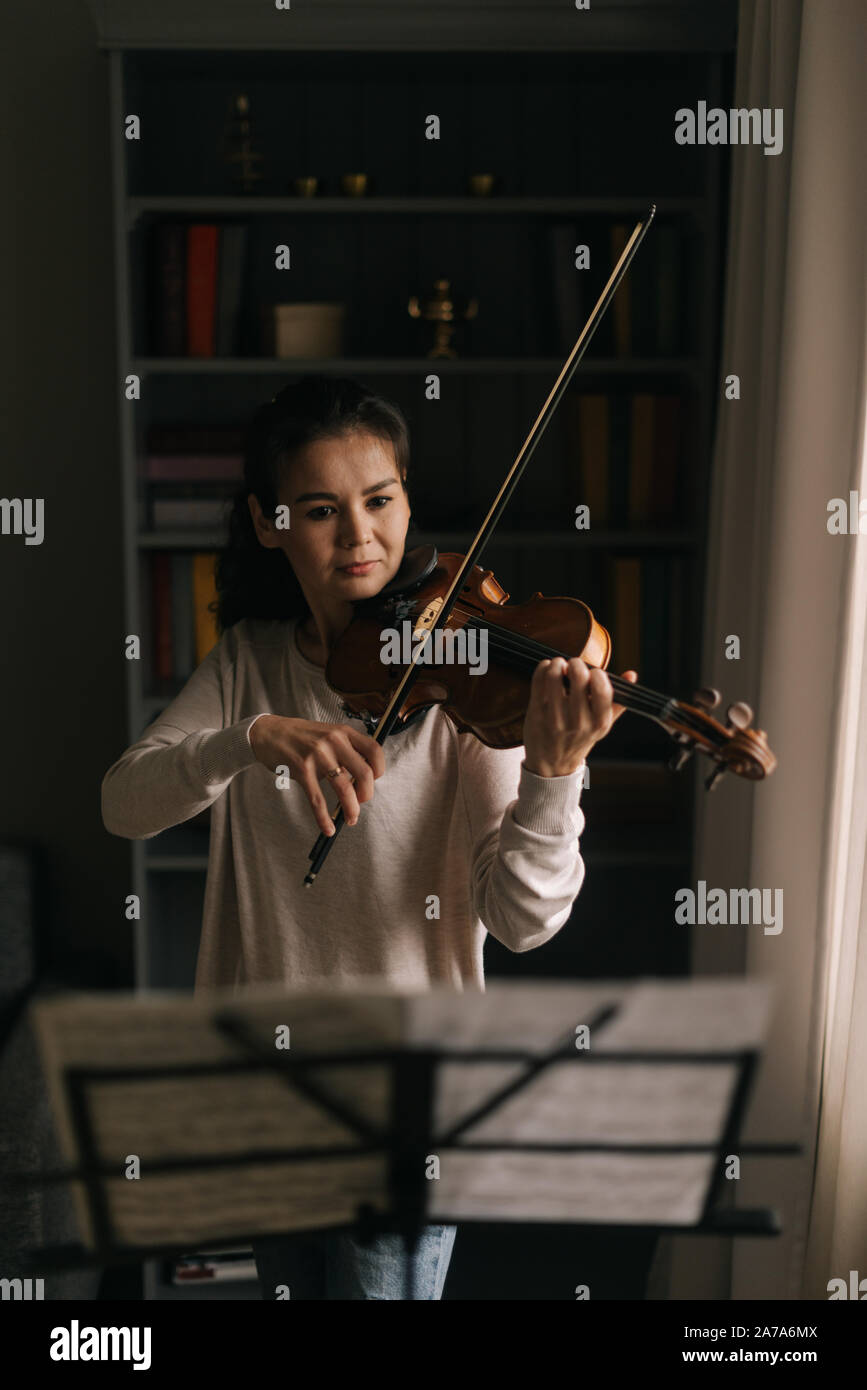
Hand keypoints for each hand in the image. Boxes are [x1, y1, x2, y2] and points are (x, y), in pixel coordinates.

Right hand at [249, 716, 385, 834]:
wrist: (269, 733)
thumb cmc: (301, 737)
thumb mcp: (327, 734)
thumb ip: (345, 750)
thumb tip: (363, 780)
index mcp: (343, 731)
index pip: (374, 750)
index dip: (379, 769)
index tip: (374, 781)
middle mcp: (334, 740)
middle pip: (364, 773)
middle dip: (366, 794)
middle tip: (361, 802)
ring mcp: (317, 754)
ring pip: (344, 788)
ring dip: (351, 809)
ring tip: (351, 819)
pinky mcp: (301, 769)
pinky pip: (317, 799)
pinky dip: (323, 818)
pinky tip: (327, 828)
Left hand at [522, 658, 637, 776]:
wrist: (552, 764)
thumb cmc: (579, 738)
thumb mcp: (601, 724)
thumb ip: (617, 701)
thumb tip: (631, 675)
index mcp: (599, 723)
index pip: (603, 690)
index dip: (598, 674)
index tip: (593, 671)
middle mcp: (578, 722)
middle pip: (578, 679)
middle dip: (576, 663)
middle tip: (574, 663)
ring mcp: (555, 719)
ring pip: (554, 678)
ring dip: (556, 664)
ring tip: (558, 664)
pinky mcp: (536, 714)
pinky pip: (538, 683)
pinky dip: (542, 669)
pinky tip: (546, 668)